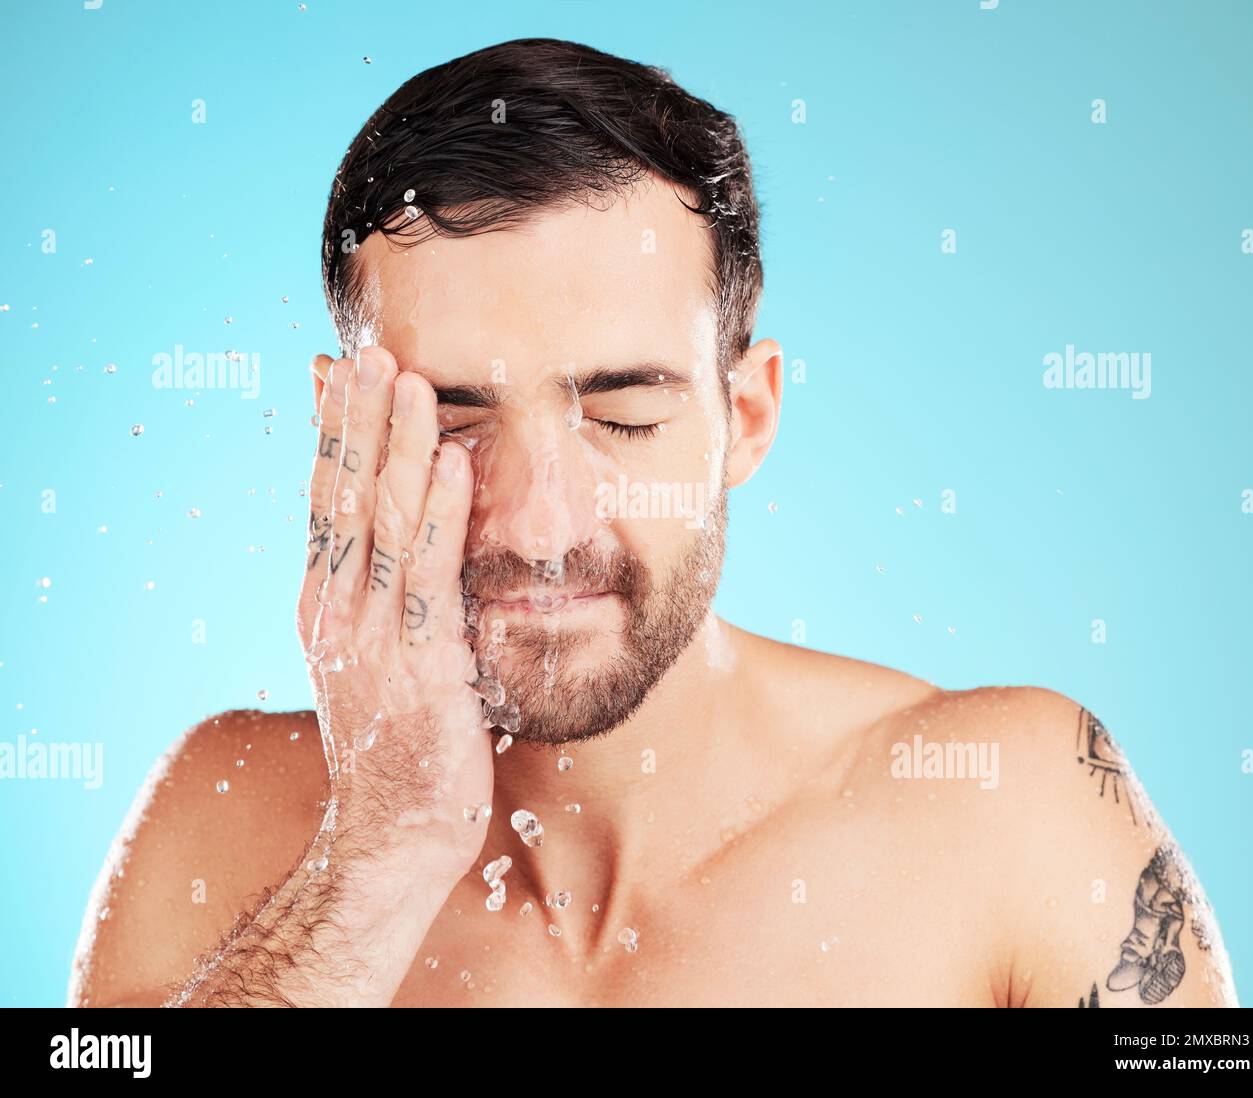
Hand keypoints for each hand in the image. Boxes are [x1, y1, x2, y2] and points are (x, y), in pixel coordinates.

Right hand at [296, 346, 492, 878]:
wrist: (394, 836)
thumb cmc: (399, 744)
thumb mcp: (374, 658)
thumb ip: (382, 595)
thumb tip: (402, 533)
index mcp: (323, 605)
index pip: (324, 502)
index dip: (336, 434)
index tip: (344, 371)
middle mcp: (336, 612)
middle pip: (343, 498)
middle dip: (358, 421)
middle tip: (372, 348)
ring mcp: (372, 639)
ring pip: (381, 523)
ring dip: (396, 447)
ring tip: (408, 380)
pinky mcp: (422, 665)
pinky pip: (430, 576)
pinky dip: (440, 514)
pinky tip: (453, 462)